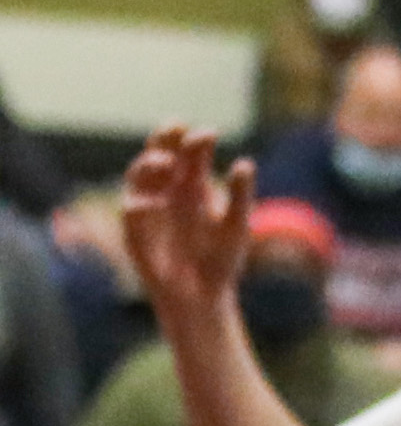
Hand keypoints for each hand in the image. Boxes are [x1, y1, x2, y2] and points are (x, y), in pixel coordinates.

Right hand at [119, 126, 253, 325]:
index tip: (207, 134)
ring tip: (166, 162)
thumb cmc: (221, 258)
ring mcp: (149, 212)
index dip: (194, 140)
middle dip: (163, 140)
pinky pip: (130, 216)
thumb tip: (244, 162)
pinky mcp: (136, 236)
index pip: (189, 153)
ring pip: (138, 178)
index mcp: (194, 186)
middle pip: (159, 156)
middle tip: (174, 128)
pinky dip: (138, 207)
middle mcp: (168, 192)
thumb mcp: (236, 225)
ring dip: (148, 166)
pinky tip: (152, 202)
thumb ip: (240, 196)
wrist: (204, 297)